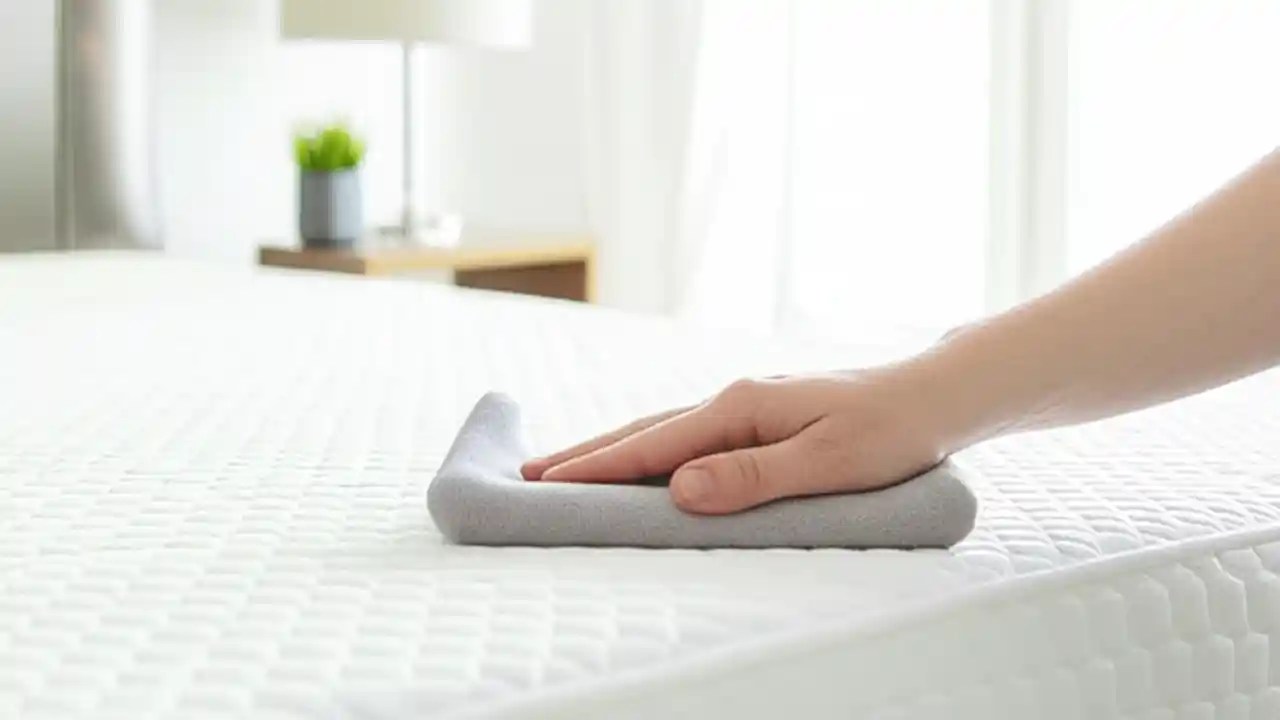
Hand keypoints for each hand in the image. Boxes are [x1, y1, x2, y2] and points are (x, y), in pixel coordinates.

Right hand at [520, 365, 959, 514]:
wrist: (932, 398)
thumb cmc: (889, 433)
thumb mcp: (826, 463)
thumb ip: (751, 478)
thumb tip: (677, 489)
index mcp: (742, 407)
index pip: (654, 445)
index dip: (597, 468)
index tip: (546, 483)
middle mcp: (735, 401)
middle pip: (644, 431)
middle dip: (586, 455)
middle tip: (528, 474)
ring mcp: (745, 407)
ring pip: (662, 432)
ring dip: (611, 451)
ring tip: (566, 469)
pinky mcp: (759, 419)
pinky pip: (689, 437)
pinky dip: (650, 450)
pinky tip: (642, 463)